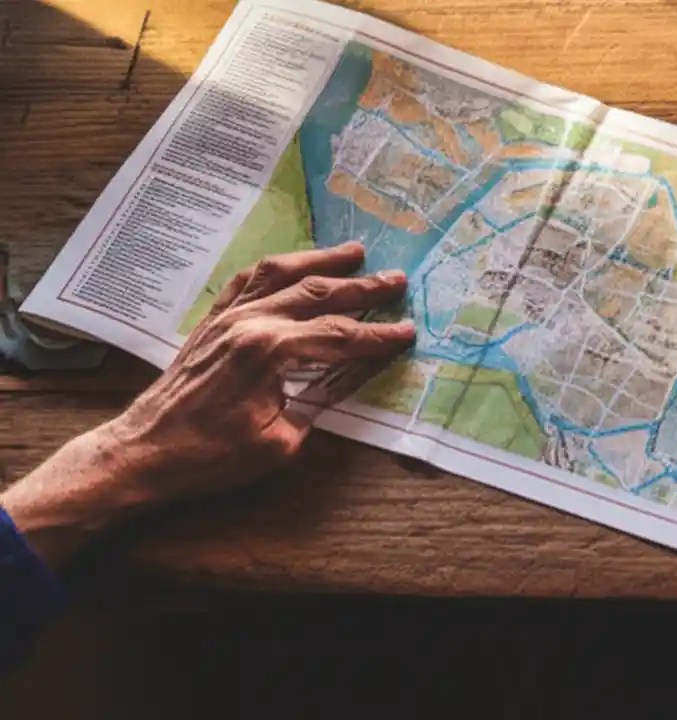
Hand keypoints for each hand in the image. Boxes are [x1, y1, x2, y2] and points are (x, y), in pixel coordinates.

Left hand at [1, 243, 414, 565]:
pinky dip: (276, 269)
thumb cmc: (211, 457)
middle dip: (362, 288)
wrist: (145, 452)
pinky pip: (248, 281)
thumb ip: (316, 405)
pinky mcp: (212, 322)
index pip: (338, 337)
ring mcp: (227, 317)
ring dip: (322, 261)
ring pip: (282, 275)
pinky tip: (293, 264)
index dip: (377, 337)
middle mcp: (249, 323)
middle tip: (396, 279)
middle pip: (317, 294)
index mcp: (269, 351)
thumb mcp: (279, 442)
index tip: (407, 332)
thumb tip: (344, 380)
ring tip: (355, 251)